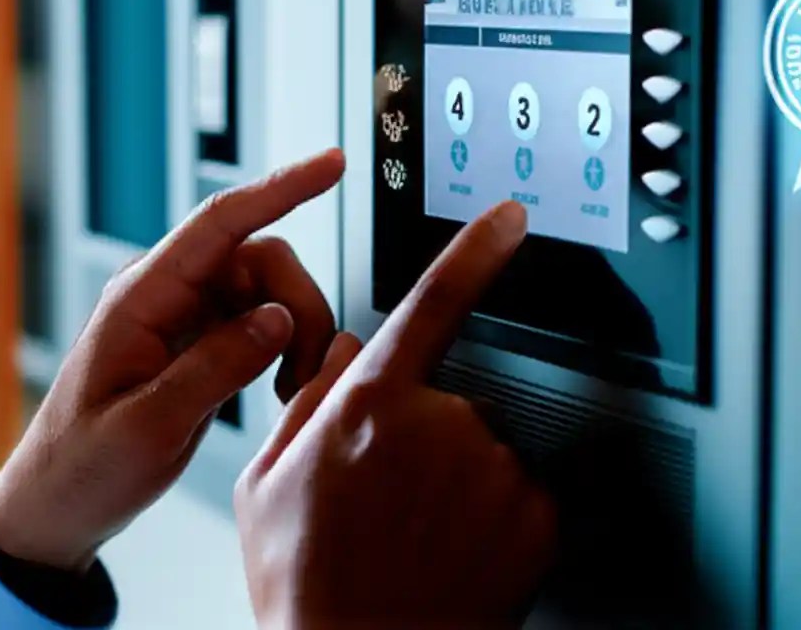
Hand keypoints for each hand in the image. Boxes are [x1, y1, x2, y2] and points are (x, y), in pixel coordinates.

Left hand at [0, 149, 344, 569]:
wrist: (59, 503)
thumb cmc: (85, 466)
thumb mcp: (149, 427)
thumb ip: (216, 368)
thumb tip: (278, 319)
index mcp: (140, 299)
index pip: (220, 223)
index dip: (281, 188)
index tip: (330, 164)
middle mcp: (165, 295)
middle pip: (261, 259)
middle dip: (299, 305)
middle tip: (307, 369)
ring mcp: (184, 317)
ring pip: (269, 290)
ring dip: (298, 332)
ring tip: (293, 389)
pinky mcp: (200, 342)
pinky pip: (262, 322)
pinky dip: (287, 349)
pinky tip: (282, 389)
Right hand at [235, 201, 556, 628]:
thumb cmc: (308, 585)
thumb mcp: (266, 483)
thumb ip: (305, 398)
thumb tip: (341, 349)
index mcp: (373, 405)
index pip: (433, 303)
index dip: (476, 250)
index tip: (510, 216)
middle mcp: (444, 426)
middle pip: (443, 397)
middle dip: (418, 433)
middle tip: (382, 498)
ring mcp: (496, 471)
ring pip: (479, 449)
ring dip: (453, 479)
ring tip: (411, 535)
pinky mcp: (534, 516)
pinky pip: (513, 493)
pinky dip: (489, 517)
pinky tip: (448, 552)